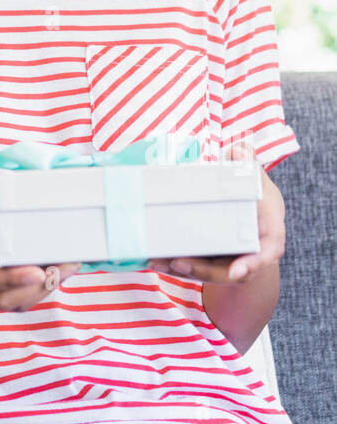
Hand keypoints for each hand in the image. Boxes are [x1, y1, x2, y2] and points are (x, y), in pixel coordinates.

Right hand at [0, 160, 81, 312]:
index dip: (12, 279)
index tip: (38, 272)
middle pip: (8, 298)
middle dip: (41, 285)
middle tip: (70, 263)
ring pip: (15, 303)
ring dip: (45, 289)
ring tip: (71, 265)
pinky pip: (15, 300)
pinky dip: (37, 291)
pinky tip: (57, 271)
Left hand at [146, 138, 284, 283]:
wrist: (257, 218)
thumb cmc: (258, 199)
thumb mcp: (258, 181)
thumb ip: (248, 165)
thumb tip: (238, 150)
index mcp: (268, 239)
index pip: (263, 256)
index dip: (251, 265)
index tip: (236, 273)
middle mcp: (250, 258)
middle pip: (226, 271)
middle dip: (202, 270)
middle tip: (179, 264)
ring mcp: (230, 264)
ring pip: (205, 273)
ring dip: (181, 270)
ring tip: (158, 262)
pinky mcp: (212, 264)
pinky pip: (194, 268)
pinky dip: (175, 265)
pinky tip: (155, 260)